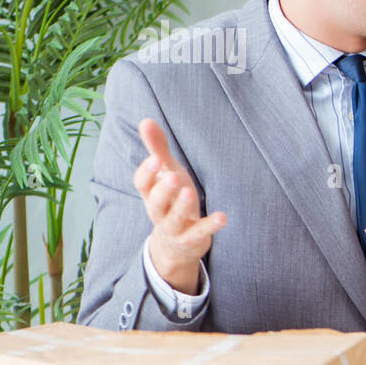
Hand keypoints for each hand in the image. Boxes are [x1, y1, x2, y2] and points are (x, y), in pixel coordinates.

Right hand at [135, 118, 226, 294]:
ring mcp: (174, 228)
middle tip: (173, 175)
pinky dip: (210, 225)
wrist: (176, 244)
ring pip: (173, 220)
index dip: (147, 173)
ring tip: (189, 192)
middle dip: (163, 190)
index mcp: (151, 194)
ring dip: (180, 207)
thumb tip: (146, 120)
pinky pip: (199, 233)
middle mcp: (158, 212)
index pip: (141, 184)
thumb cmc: (172, 200)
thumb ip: (158, 150)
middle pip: (155, 203)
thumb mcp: (167, 174)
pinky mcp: (191, 239)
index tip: (156, 159)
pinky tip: (223, 216)